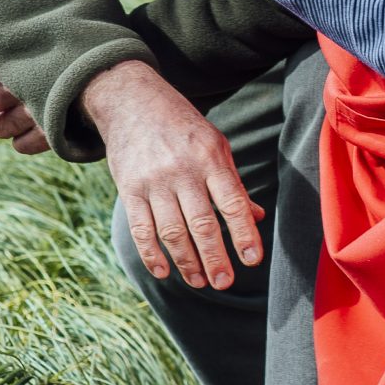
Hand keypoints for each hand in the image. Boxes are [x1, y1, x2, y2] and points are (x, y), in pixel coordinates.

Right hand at [78, 61, 265, 291]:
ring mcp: (153, 181)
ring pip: (172, 231)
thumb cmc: (183, 127)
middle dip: (215, 258)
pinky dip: (152, 254)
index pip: (231, 202)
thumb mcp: (215, 145)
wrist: (132, 101)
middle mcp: (182, 170)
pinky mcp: (128, 188)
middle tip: (224, 283)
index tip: (252, 259)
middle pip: (201, 223)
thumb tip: (255, 216)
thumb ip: (233, 182)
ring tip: (200, 281)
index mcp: (209, 158)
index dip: (243, 233)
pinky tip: (164, 271)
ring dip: (187, 262)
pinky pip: (141, 229)